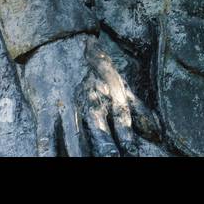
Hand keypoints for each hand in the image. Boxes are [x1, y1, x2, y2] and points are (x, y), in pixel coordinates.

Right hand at [20, 33, 163, 156]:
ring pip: (73, 136)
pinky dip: (47, 150)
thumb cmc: (92, 63)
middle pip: (99, 131)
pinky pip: (46, 134)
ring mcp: (67, 104)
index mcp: (110, 95)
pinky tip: (48, 160)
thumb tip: (158, 134)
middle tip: (111, 159)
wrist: (59, 38)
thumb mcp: (119, 81)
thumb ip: (138, 108)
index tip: (133, 153)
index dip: (128, 138)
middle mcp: (90, 101)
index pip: (123, 121)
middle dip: (106, 149)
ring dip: (78, 154)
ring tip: (81, 165)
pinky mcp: (46, 107)